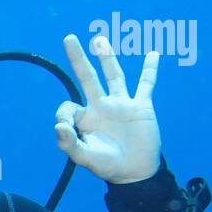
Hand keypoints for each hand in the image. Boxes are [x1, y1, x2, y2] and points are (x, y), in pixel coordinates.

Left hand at [55, 34, 161, 184]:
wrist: (135, 172)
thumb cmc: (107, 165)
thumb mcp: (83, 157)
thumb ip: (69, 143)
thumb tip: (58, 125)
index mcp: (84, 118)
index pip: (67, 105)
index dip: (63, 113)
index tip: (66, 127)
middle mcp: (101, 106)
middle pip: (87, 77)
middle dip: (78, 59)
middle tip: (69, 38)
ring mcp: (121, 104)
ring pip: (114, 75)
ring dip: (107, 57)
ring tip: (100, 40)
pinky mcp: (141, 106)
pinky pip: (146, 85)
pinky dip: (150, 70)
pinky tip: (152, 54)